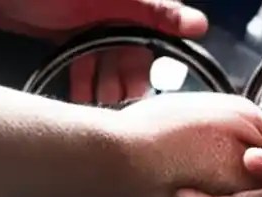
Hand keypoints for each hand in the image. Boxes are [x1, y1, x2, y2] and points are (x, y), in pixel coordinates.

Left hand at [0, 0, 207, 103]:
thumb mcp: (107, 0)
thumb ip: (153, 11)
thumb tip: (198, 23)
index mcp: (130, 3)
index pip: (155, 40)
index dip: (153, 71)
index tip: (154, 102)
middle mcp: (112, 13)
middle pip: (130, 58)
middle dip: (129, 88)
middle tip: (129, 119)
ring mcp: (86, 25)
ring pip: (105, 66)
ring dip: (106, 92)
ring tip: (107, 119)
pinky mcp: (63, 37)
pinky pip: (81, 66)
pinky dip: (83, 86)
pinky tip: (83, 106)